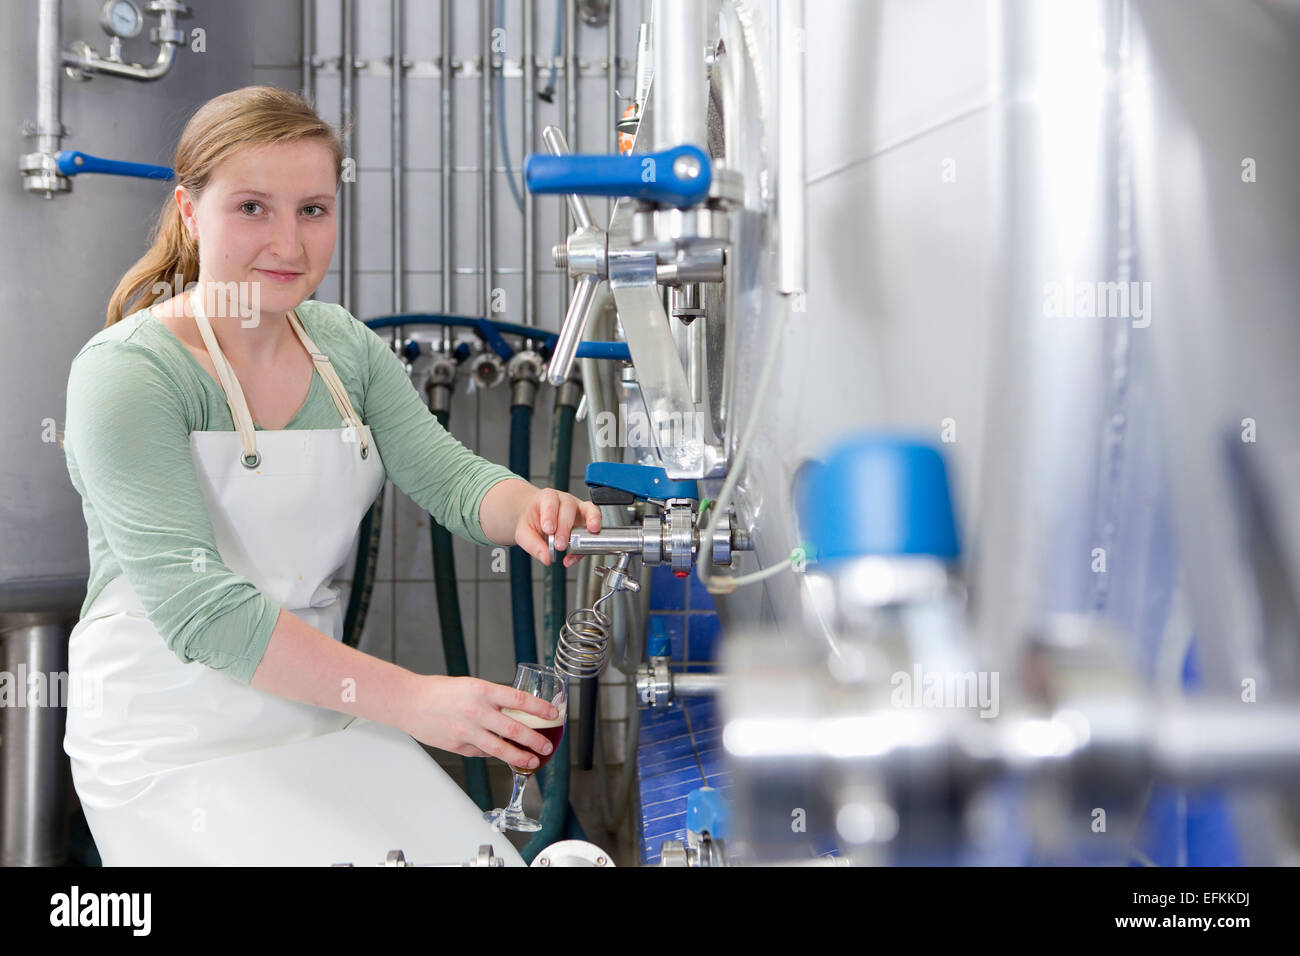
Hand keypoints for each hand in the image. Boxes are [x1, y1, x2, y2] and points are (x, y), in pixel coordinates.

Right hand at [403, 674, 559, 768]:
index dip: (540, 709)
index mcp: (482, 690)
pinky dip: (493, 753)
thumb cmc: (440, 691)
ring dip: (520, 757)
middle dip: (535, 741)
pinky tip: (498, 753)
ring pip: (501, 749)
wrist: (409, 702)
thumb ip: (493, 699)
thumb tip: (516, 712)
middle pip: (515, 730)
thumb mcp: (472, 686)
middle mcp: (477, 711)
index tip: (554, 714)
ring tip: (532, 761)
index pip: (519, 700)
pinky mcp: (459, 747)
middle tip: (546, 746)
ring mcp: (467, 731)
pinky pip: (482, 753)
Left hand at [516, 488, 600, 568]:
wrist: (536, 518)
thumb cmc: (532, 521)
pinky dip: (592, 538)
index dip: (550, 514)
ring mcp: (578, 509)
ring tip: (591, 531)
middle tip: (560, 544)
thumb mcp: (525, 532)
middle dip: (565, 527)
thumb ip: (533, 545)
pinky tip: (580, 552)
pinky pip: (595, 525)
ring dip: (592, 520)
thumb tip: (546, 557)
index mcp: (547, 498)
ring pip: (589, 509)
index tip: (548, 529)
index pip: (550, 501)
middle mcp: (565, 500)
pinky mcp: (587, 520)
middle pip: (569, 507)